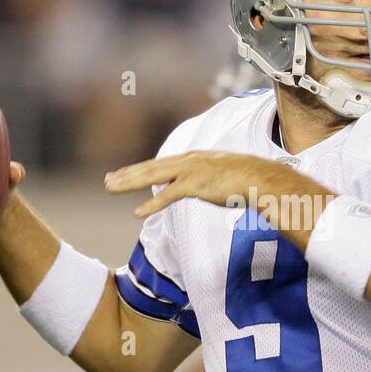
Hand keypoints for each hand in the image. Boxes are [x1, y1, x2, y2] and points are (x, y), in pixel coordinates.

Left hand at [104, 151, 311, 218]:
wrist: (262, 178)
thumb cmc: (248, 179)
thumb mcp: (222, 174)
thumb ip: (207, 178)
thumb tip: (202, 186)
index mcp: (194, 158)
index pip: (161, 164)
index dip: (140, 169)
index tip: (123, 174)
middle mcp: (189, 161)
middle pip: (152, 167)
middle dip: (127, 174)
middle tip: (107, 181)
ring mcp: (192, 171)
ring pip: (154, 176)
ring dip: (130, 183)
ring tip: (111, 188)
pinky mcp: (197, 184)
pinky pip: (169, 195)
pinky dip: (152, 205)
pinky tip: (137, 213)